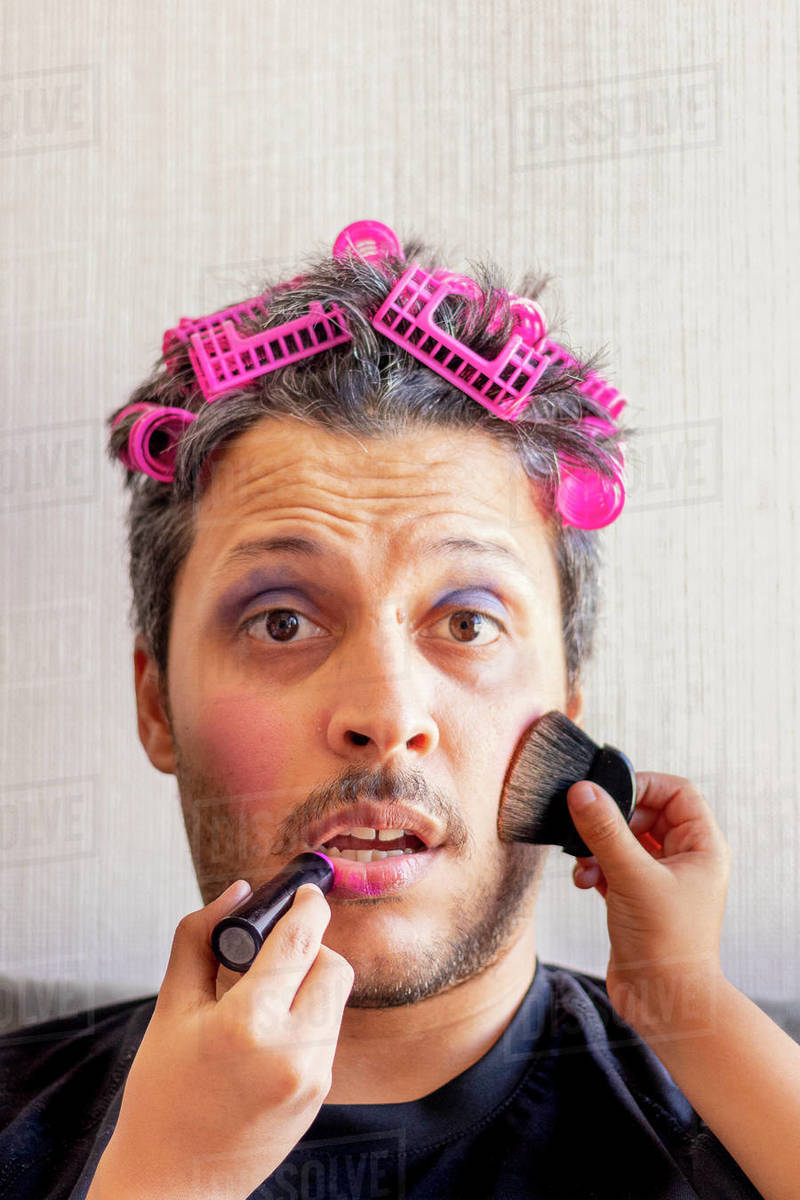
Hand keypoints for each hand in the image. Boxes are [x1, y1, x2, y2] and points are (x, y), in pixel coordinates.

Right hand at [88, 881, 353, 1199]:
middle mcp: (291, 1051)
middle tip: (274, 956)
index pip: (300, 942)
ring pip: (335, 1000)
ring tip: (265, 998)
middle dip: (310, 950)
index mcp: (246, 1024)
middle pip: (334, 967)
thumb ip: (200, 938)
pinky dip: (307, 1019)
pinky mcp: (320, 1095)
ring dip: (310, 985)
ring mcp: (311, 1078)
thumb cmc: (162, 1095)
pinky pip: (328, 1033)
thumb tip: (237, 892)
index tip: (308, 893)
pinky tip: (270, 1032)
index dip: (309, 907)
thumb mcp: (169, 1008)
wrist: (172, 1183)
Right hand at [567, 772, 731, 1035]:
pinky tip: (583, 881)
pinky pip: (611, 866)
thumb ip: (605, 831)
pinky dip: (594, 868)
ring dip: (598, 845)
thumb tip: (582, 791)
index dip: (644, 786)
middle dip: (613, 820)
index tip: (609, 792)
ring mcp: (659, 880)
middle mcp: (684, 860)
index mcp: (702, 847)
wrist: (664, 1003)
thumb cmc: (667, 943)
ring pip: (624, 841)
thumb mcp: (633, 876)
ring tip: (583, 860)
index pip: (677, 792)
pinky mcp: (635, 899)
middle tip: (590, 828)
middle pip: (646, 814)